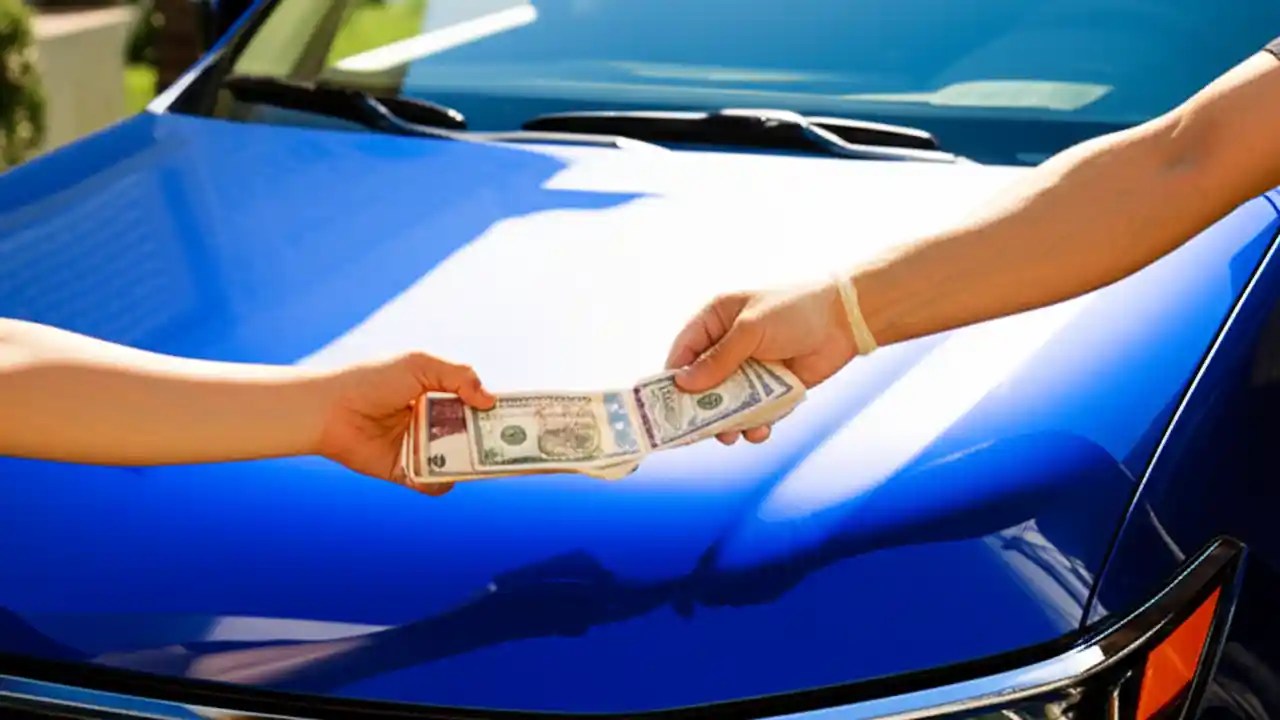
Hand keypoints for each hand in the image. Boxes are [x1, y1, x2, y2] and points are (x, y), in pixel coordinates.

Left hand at [316, 352, 494, 494]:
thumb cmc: (373, 380)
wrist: (330, 409)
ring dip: (470, 464)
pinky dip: (440, 482)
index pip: (478, 404)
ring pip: (458, 462)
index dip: (499, 412)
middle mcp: (434, 422)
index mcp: (440, 394)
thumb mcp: (420, 364)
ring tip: (478, 461)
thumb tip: (490, 400)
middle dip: (493, 443)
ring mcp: (421, 448)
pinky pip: (433, 483)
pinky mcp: (405, 471)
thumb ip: (459, 375)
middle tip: (511, 447)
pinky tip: (441, 473)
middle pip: (475, 437)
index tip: (521, 418)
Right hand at [666, 280, 855, 444]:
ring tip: (732, 435)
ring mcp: (750, 369)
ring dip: (728, 421)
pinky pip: (755, 412)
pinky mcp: (771, 389)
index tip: (666, 404)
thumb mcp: (750, 330)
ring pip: (728, 403)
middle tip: (696, 432)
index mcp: (716, 321)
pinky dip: (755, 424)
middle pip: (702, 383)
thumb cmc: (794, 311)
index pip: (683, 351)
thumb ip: (718, 359)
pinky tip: (760, 431)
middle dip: (701, 407)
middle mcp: (728, 347)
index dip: (672, 377)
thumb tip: (684, 383)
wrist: (844, 321)